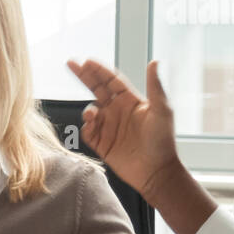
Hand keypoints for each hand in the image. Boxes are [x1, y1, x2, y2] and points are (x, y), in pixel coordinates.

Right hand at [66, 59, 180, 201]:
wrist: (156, 172)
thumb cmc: (162, 141)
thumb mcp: (162, 111)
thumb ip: (155, 86)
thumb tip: (155, 61)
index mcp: (131, 101)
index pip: (112, 81)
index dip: (99, 70)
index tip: (87, 61)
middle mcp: (118, 111)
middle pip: (96, 89)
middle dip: (84, 76)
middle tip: (71, 63)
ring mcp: (109, 127)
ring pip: (90, 110)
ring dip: (88, 110)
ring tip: (92, 114)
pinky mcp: (102, 143)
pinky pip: (88, 131)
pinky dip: (87, 126)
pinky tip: (92, 126)